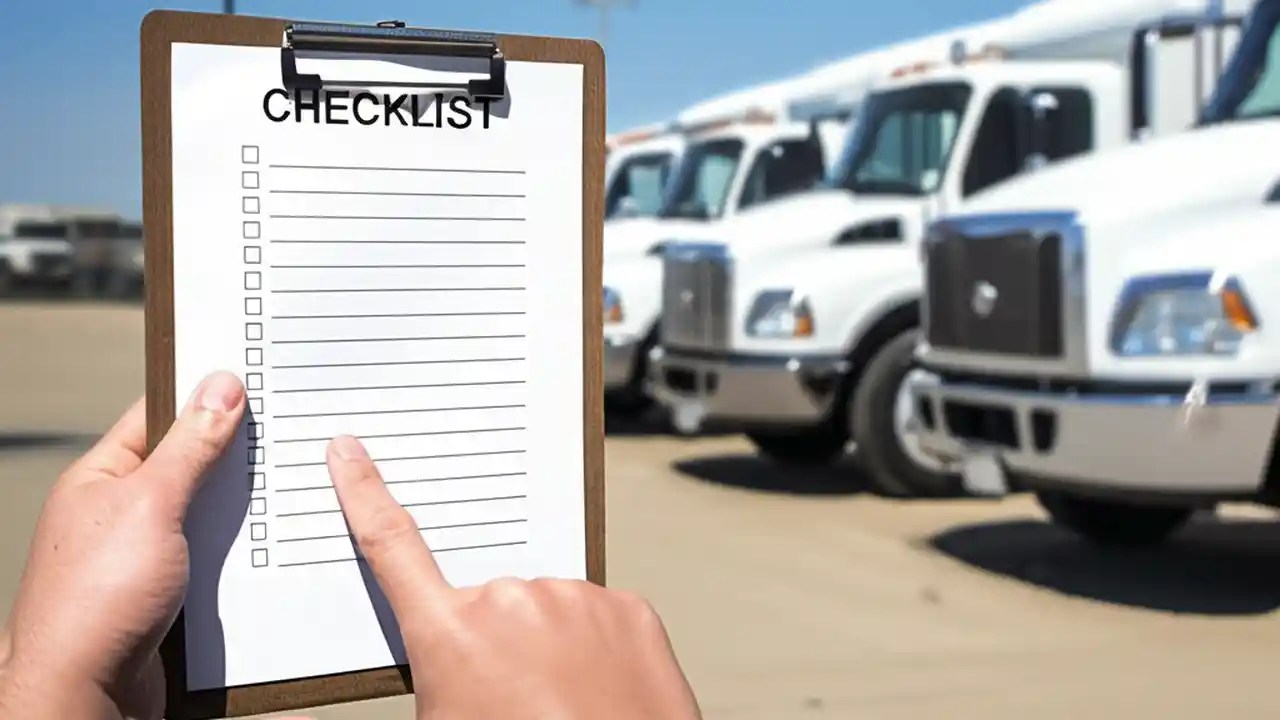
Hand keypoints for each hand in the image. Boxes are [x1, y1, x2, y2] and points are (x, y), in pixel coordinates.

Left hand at [0, 372, 275, 718]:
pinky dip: (240, 555)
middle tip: (282, 440)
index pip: (159, 413)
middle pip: (191, 465)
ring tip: (280, 499)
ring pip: (208, 515)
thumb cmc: (93, 600)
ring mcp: (143, 554)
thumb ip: (191, 446)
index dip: (206, 394)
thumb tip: (220, 387)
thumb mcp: (151, 503)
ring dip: (242, 513)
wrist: (85, 693)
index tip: (255, 381)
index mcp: (102, 476)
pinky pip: (214, 559)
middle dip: (235, 457)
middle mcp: (120, 512)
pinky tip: (265, 552)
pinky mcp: (166, 593)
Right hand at [326, 435, 702, 719]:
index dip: (364, 494)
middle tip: (517, 698)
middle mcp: (510, 601)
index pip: (392, 547)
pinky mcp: (628, 608)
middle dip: (499, 642)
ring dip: (553, 646)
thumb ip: (439, 671)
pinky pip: (599, 619)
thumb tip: (454, 654)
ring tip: (565, 701)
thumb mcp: (445, 719)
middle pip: (491, 606)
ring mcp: (575, 599)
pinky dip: (598, 649)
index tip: (348, 452)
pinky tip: (601, 689)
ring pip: (550, 612)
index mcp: (450, 633)